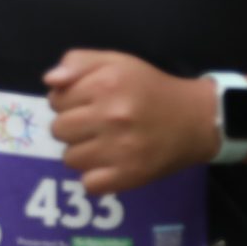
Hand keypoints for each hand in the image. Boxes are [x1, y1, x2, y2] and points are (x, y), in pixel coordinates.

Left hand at [45, 51, 218, 195]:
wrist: (196, 119)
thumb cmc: (150, 89)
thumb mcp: (118, 62)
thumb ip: (79, 62)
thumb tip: (50, 82)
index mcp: (106, 84)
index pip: (55, 100)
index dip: (69, 101)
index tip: (89, 103)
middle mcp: (111, 116)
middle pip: (58, 130)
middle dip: (74, 126)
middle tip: (99, 124)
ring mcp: (119, 149)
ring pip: (70, 158)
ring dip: (83, 152)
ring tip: (106, 144)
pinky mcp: (128, 175)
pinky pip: (88, 183)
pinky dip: (96, 177)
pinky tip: (111, 164)